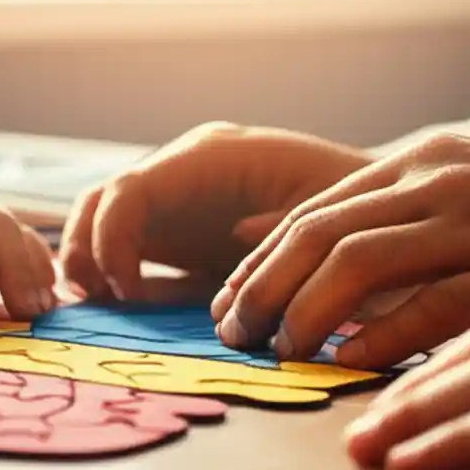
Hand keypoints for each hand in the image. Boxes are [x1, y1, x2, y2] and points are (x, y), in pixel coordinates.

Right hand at [61, 122, 369, 299]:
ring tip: (100, 310)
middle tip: (96, 305)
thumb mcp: (329, 211)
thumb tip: (235, 246)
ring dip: (90, 265)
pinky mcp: (184, 238)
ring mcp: (180, 204)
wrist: (384, 211)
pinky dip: (114, 280)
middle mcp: (183, 173)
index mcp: (211, 156)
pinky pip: (130, 254)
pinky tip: (121, 314)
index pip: (131, 190)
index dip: (113, 241)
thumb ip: (284, 228)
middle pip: (101, 202)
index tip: (126, 293)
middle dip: (85, 251)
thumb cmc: (363, 204)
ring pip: (104, 224)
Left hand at [212, 133, 469, 368]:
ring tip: (283, 352)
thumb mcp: (450, 174)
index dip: (257, 262)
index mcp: (417, 163)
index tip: (228, 305)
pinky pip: (428, 309)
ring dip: (307, 314)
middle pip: (319, 236)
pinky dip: (378, 339)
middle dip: (263, 289)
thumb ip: (363, 203)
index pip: (311, 212)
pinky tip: (347, 364)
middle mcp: (436, 184)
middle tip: (237, 335)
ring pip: (359, 264)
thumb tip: (256, 227)